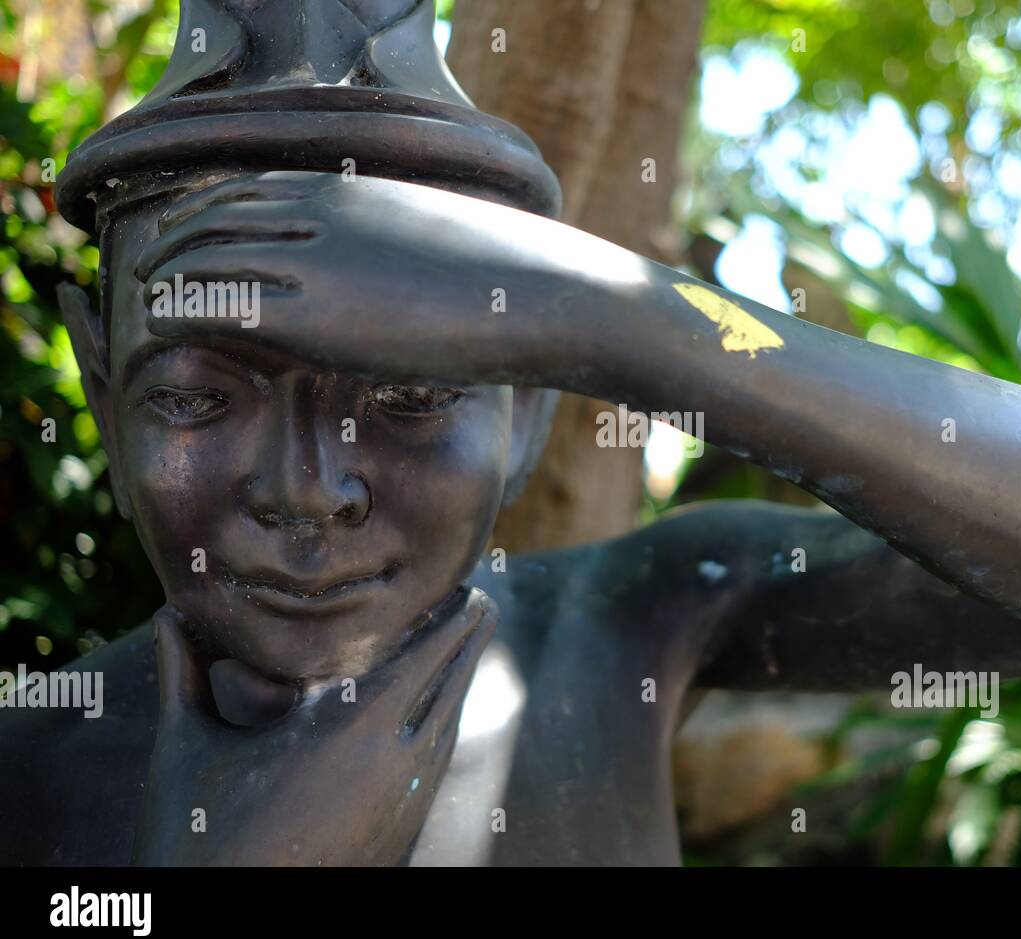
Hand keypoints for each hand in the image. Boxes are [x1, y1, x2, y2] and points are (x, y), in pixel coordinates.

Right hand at [133, 590, 494, 865]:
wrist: (225, 934)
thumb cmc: (198, 838)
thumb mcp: (186, 748)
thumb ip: (182, 675)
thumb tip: (164, 613)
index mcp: (351, 733)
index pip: (424, 662)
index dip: (451, 625)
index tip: (473, 592)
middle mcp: (392, 766)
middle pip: (450, 691)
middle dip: (468, 646)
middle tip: (485, 608)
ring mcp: (402, 807)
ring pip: (446, 732)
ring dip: (457, 689)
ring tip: (465, 655)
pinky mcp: (399, 839)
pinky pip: (432, 771)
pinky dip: (441, 734)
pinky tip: (439, 722)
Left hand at [136, 171, 626, 386]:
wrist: (537, 293)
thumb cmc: (506, 276)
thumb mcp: (439, 236)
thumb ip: (393, 241)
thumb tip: (396, 266)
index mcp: (346, 188)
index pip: (241, 191)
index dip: (202, 218)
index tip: (190, 245)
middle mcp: (313, 212)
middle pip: (206, 218)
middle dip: (171, 248)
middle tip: (154, 280)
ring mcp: (306, 258)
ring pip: (194, 258)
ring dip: (162, 281)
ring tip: (149, 309)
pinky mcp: (304, 313)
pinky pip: (206, 305)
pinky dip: (172, 314)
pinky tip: (165, 334)